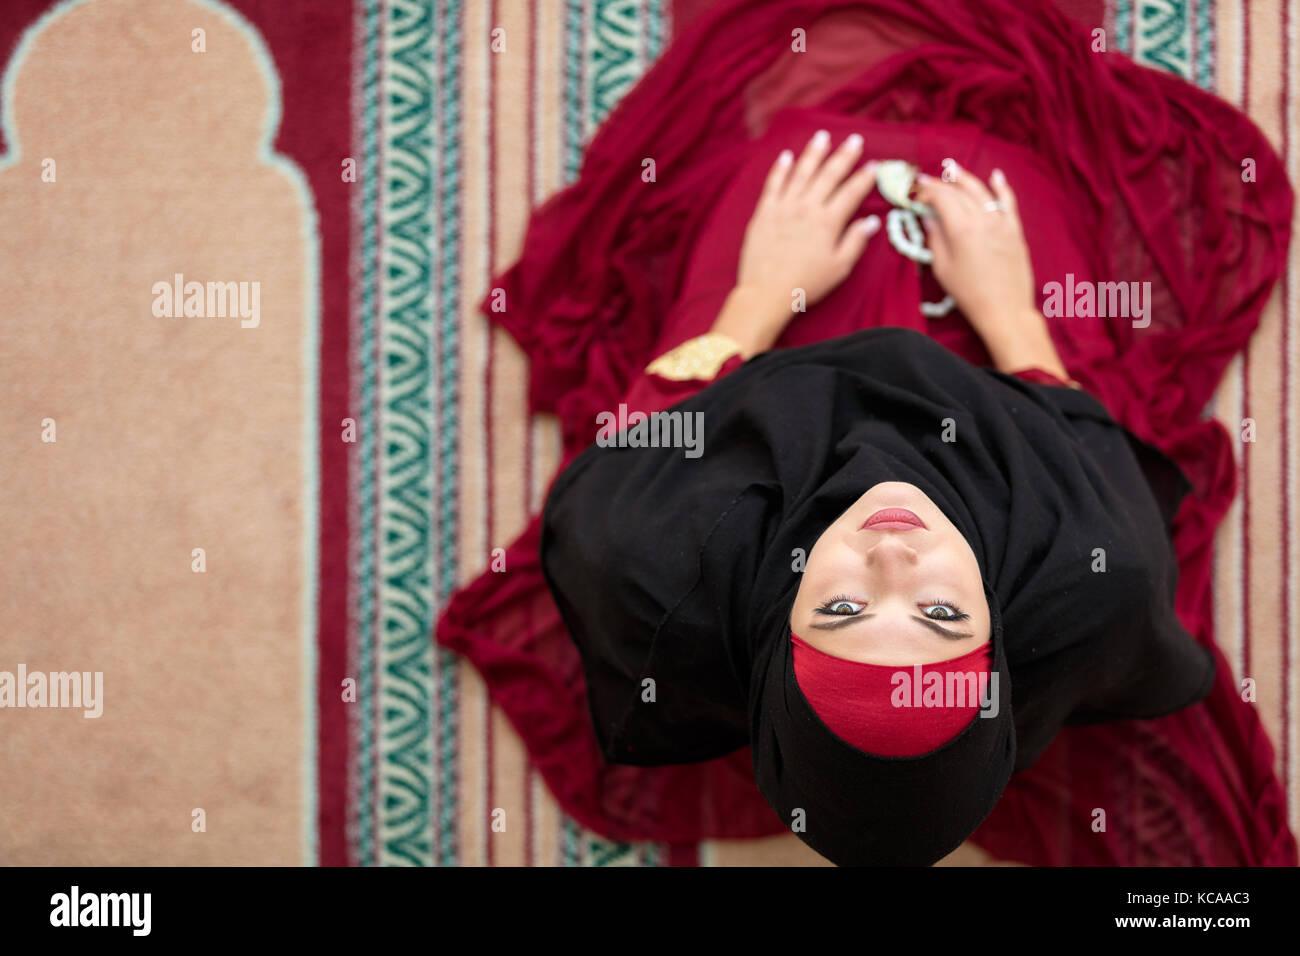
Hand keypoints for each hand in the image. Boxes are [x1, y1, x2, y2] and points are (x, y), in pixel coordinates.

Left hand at [732, 129, 880, 337]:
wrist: (766, 292)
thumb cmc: (806, 284)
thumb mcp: (839, 268)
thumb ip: (855, 241)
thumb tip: (872, 221)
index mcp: (828, 221)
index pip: (851, 192)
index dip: (865, 177)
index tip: (875, 165)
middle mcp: (807, 207)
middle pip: (829, 175)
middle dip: (844, 155)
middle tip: (855, 139)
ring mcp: (784, 207)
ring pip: (801, 172)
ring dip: (813, 153)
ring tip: (822, 136)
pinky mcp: (764, 212)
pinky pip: (773, 184)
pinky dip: (780, 168)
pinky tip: (787, 156)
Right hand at [913, 166, 1036, 346]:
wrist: (1005, 309)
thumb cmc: (969, 294)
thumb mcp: (943, 269)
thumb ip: (935, 239)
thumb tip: (929, 219)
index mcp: (961, 229)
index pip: (942, 198)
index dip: (928, 191)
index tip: (917, 189)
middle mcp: (982, 220)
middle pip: (960, 192)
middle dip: (942, 183)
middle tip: (927, 179)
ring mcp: (1001, 223)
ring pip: (982, 191)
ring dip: (966, 178)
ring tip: (952, 169)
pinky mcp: (1014, 229)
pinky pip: (1008, 202)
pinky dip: (1001, 187)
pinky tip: (995, 176)